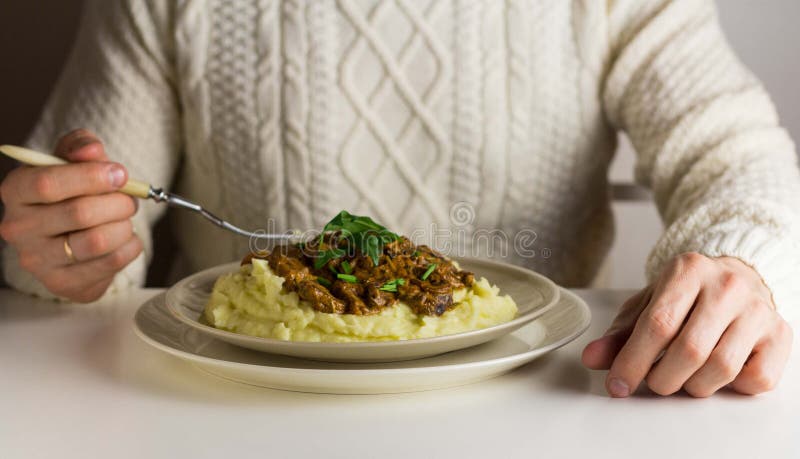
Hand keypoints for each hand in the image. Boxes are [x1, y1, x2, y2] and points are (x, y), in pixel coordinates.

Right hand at [0, 129, 141, 301]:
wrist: (72, 233)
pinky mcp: (62, 283)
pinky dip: (130, 246)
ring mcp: (37, 260)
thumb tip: (93, 150)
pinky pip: (111, 263)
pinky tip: (125, 238)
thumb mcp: (74, 159)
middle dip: (118, 203)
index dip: (91, 177)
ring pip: (97, 241)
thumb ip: (82, 147)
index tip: (120, 174)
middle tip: (130, 199)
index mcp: (16, 191)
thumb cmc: (73, 189)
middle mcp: (18, 228)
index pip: (47, 183)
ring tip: (125, 219)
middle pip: (79, 213)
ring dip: (124, 226)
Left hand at [582, 252, 792, 396]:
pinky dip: (732, 387)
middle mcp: (727, 286)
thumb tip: (592, 358)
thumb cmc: (688, 296)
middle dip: (662, 378)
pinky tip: (718, 372)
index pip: (658, 324)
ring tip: (683, 377)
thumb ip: (619, 333)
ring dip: (694, 386)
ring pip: (721, 368)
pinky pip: (755, 378)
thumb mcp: (648, 304)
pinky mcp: (780, 334)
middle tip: (654, 382)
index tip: (618, 384)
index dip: (633, 361)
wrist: (739, 277)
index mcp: (688, 270)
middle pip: (689, 350)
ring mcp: (758, 310)